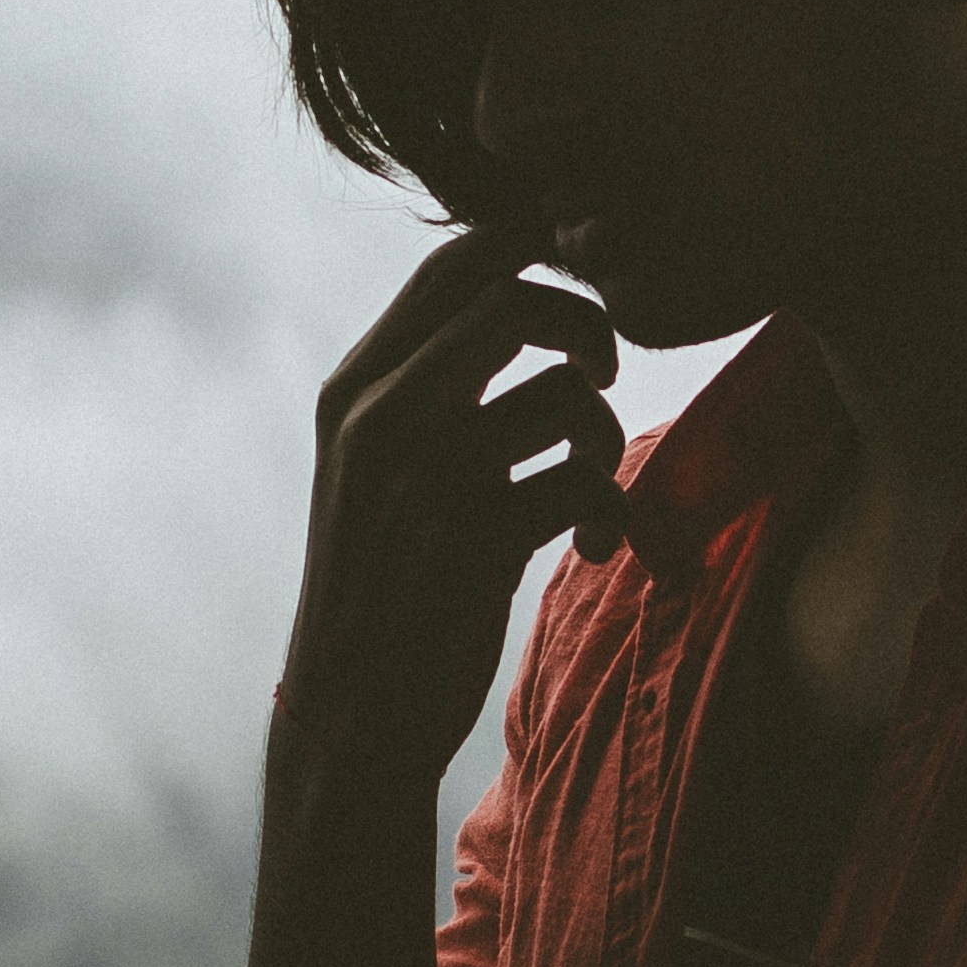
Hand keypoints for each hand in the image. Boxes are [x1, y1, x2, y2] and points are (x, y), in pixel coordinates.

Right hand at [274, 224, 628, 773]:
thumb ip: (436, 387)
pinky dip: (614, 514)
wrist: (353, 717)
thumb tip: (524, 298)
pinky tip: (596, 549)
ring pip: (563, 391)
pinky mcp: (472, 542)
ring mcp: (422, 476)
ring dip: (603, 434)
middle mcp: (379, 416)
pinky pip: (585, 484)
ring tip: (591, 484)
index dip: (539, 249)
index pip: (454, 260)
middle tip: (602, 375)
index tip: (586, 291)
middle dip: (587, 325)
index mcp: (356, 386)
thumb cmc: (389, 583)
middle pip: (513, 297)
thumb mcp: (388, 467)